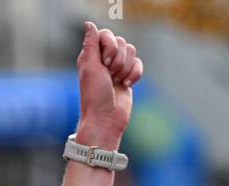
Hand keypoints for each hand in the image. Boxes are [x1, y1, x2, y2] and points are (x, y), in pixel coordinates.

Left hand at [75, 22, 142, 149]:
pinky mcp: (128, 76)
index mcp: (92, 54)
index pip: (106, 34)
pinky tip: (126, 85)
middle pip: (121, 42)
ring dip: (125, 68)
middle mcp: (104, 58)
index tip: (104, 63)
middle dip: (118, 60)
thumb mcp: (90, 67)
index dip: (109, 46)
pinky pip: (138, 64)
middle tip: (109, 75)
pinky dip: (134, 74)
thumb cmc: (94, 95)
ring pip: (131, 52)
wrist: (106, 118)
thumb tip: (89, 24)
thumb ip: (91, 44)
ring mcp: (117, 67)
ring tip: (116, 82)